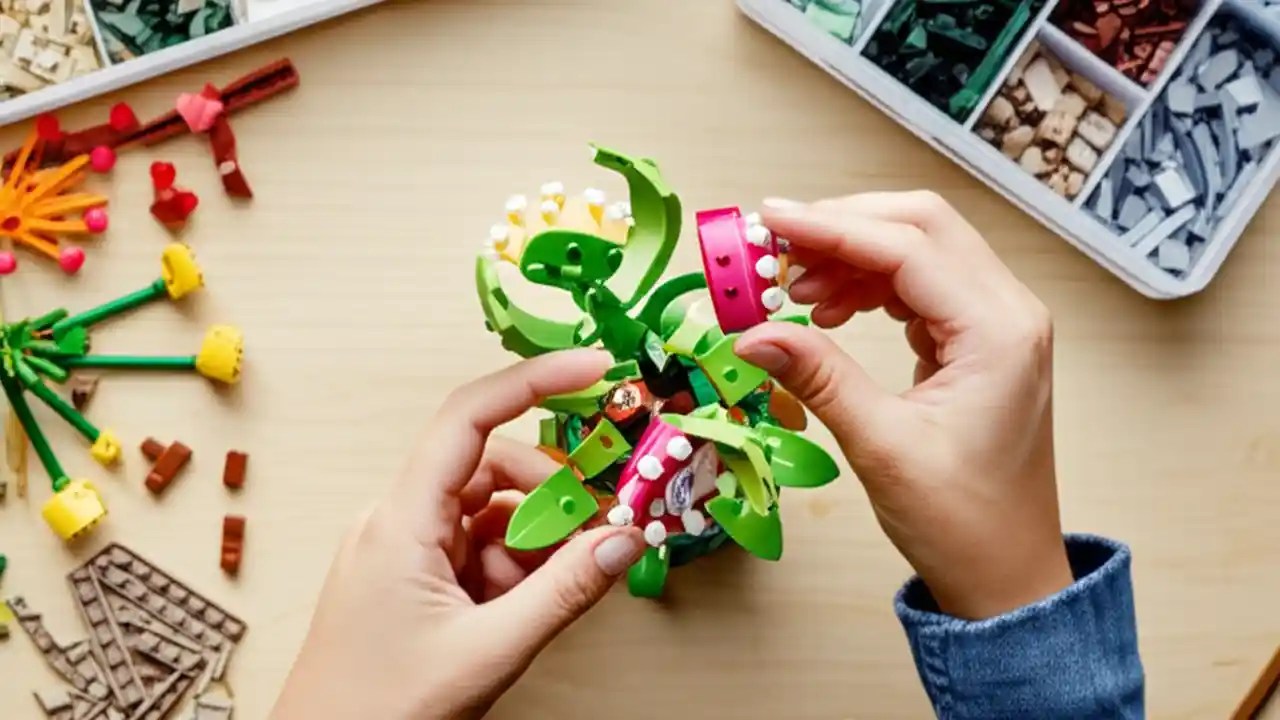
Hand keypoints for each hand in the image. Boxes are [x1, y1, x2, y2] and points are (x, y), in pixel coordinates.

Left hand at [271, 349, 644, 719]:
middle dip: (553, 493)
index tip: (595, 371)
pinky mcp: (415, 578)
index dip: (534, 382)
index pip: (469, 418)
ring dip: (538, 538)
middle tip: (605, 525)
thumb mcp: (488, 651)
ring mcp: (406, 550)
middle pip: (493, 468)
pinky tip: (530, 602)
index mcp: (401, 520)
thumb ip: (563, 593)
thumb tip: (626, 537)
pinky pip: (479, 548)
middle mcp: (400, 520)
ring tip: (564, 582)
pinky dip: (516, 567)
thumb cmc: (378, 709)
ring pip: (492, 511)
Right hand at [735, 192, 1071, 619]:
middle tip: (774, 247)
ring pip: (919, 251)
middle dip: (842, 227)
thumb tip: (753, 333)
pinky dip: (869, 285)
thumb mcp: (881, 446)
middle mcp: (1009, 313)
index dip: (832, 227)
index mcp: (999, 332)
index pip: (908, 248)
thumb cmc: (961, 522)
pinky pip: (921, 287)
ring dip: (852, 256)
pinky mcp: (980, 342)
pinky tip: (827, 309)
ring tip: (792, 289)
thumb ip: (818, 376)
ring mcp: (999, 325)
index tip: (768, 220)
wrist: (1006, 577)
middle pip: (921, 227)